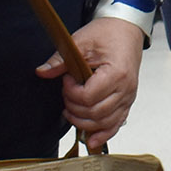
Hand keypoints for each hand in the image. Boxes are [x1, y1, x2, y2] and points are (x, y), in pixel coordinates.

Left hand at [38, 16, 143, 149]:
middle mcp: (126, 88)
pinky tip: (92, 140)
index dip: (71, 93)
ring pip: (105, 123)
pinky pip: (117, 124)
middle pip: (95, 113)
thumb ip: (60, 60)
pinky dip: (104, 134)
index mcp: (116, 73)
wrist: (126, 30)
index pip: (88, 97)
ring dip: (84, 122)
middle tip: (67, 94)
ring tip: (72, 111)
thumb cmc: (108, 34)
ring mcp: (128, 96)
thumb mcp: (81, 41)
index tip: (66, 80)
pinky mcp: (127, 101)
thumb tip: (42, 72)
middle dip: (74, 108)